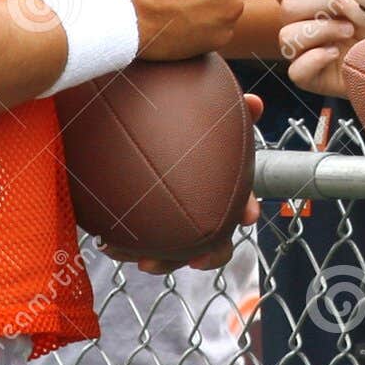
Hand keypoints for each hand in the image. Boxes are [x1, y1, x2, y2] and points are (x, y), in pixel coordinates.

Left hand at [103, 92, 263, 272]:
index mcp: (215, 187)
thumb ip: (231, 110)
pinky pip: (135, 246)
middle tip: (198, 260)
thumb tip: (256, 102)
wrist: (124, 137)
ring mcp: (168, 224)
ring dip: (164, 261)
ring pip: (174, 254)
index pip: (239, 204)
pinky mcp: (138, 226)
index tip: (247, 214)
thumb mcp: (202, 115)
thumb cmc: (175, 127)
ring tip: (145, 262)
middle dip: (209, 256)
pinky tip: (109, 242)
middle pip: (213, 243)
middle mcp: (196, 210)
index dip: (245, 210)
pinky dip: (125, 249)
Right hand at [273, 0, 356, 96]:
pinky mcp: (320, 78)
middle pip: (286, 7)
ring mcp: (313, 51)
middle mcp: (310, 23)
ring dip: (317, 30)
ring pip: (286, 37)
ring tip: (350, 29)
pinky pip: (296, 72)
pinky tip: (338, 52)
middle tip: (347, 3)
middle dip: (317, 2)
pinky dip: (313, 60)